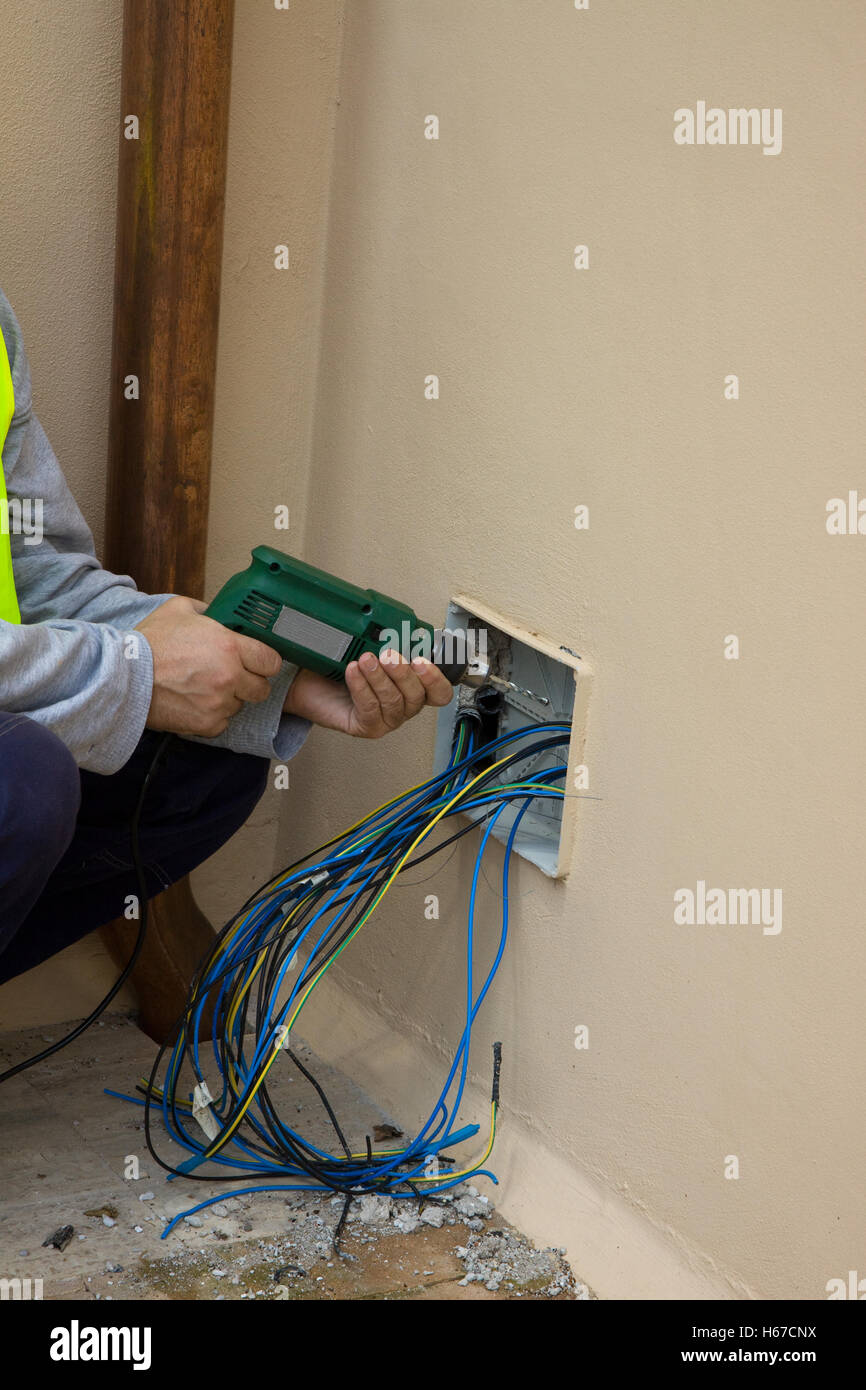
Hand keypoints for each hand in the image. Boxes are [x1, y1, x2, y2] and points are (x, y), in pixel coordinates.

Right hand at [136, 596, 281, 736]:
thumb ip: (206, 610)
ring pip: (240, 706)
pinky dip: (213, 716)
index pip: (271, 661)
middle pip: (262, 689)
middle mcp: (230, 676)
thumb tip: (217, 613)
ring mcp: (219, 703)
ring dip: (229, 699)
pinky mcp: (206, 724)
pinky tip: (196, 703)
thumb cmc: (149, 642)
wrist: (124, 676)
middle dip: (250, 682)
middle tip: (232, 676)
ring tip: (205, 688)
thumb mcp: (179, 609)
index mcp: (229, 646)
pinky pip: (222, 723)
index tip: (257, 662)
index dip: (265, 661)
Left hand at [283, 648, 453, 737]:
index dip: (436, 679)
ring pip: (394, 702)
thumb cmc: (340, 666)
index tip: (421, 659)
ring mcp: (386, 719)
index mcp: (412, 687)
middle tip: (389, 654)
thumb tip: (395, 626)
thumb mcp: (368, 648)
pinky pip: (370, 709)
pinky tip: (353, 672)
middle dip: (404, 673)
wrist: (308, 682)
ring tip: (366, 659)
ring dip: (380, 678)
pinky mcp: (367, 727)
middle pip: (418, 696)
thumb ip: (387, 641)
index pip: (438, 691)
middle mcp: (403, 705)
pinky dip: (362, 688)